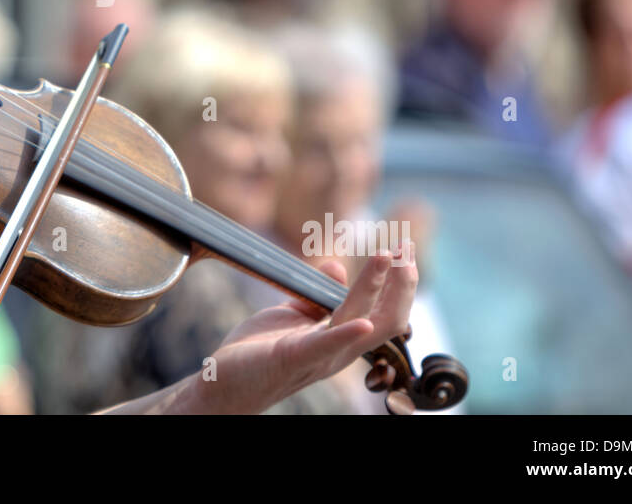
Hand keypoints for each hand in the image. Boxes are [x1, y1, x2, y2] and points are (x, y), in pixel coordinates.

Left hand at [170, 244, 414, 413]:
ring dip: (375, 287)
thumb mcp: (294, 315)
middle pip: (386, 319)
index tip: (402, 248)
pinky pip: (324, 347)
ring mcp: (320, 357)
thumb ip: (317, 293)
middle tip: (405, 249)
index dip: (397, 282)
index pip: (383, 311)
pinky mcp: (293, 357)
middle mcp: (339, 351)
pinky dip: (345, 335)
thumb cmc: (260, 351)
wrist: (226, 383)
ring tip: (385, 256)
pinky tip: (361, 324)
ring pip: (363, 324)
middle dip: (401, 284)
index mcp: (341, 339)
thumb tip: (337, 265)